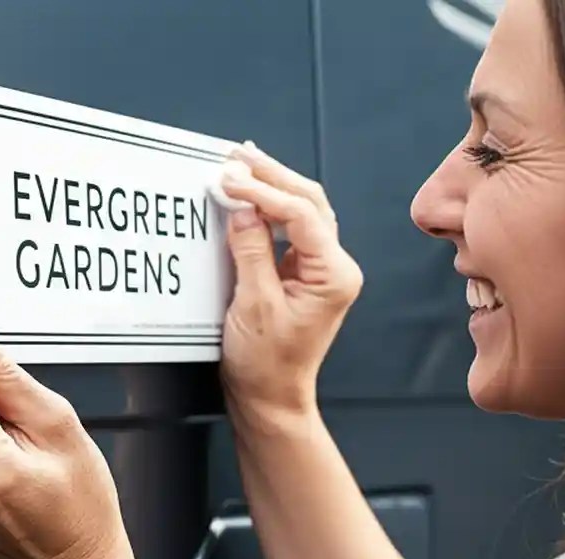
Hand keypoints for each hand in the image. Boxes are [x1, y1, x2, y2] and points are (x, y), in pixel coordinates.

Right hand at [217, 142, 362, 413]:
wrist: (269, 396)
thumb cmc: (265, 363)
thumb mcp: (253, 305)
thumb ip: (250, 251)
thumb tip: (243, 208)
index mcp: (333, 275)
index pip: (301, 215)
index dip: (264, 192)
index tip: (229, 179)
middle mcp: (335, 267)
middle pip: (309, 202)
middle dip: (272, 176)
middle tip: (236, 156)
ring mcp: (322, 268)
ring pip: (302, 210)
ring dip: (272, 185)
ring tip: (240, 164)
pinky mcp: (303, 272)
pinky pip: (290, 228)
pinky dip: (269, 207)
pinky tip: (249, 193)